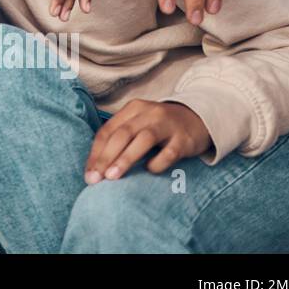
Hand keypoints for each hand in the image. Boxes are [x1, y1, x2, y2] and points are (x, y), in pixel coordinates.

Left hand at [84, 99, 211, 182]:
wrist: (199, 118)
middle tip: (96, 179)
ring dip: (125, 159)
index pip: (107, 131)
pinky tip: (150, 170)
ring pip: (142, 139)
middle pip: (121, 134)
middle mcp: (148, 113)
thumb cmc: (160, 127)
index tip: (89, 174)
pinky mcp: (184, 138)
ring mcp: (167, 124)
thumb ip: (121, 140)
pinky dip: (157, 162)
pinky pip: (169, 152)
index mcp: (132, 109)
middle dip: (105, 157)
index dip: (96, 153)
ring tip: (113, 177)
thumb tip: (97, 168)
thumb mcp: (139, 125)